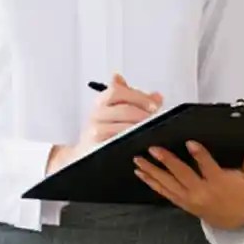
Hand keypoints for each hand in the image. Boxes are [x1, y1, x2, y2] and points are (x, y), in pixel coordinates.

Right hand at [47, 73, 161, 173]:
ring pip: (122, 127)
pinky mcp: (97, 147)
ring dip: (138, 128)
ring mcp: (95, 131)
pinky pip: (116, 142)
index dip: (138, 96)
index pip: (116, 91)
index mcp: (101, 101)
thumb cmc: (106, 130)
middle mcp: (96, 114)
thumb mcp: (118, 111)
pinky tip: (139, 141)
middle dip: (143, 113)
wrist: (87, 152)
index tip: (154, 104)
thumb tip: (157, 96)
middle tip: (156, 118)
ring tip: (150, 130)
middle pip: (123, 109)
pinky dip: (130, 141)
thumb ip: (136, 101)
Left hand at [133, 141, 243, 229]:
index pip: (209, 167)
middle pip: (182, 175)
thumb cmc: (241, 197)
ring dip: (152, 171)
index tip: (190, 143)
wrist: (234, 222)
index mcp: (219, 183)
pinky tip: (141, 173)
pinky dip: (151, 182)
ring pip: (168, 183)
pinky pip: (164, 192)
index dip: (200, 156)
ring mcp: (190, 198)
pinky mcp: (182, 202)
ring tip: (138, 159)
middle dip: (167, 161)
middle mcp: (202, 191)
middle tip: (154, 149)